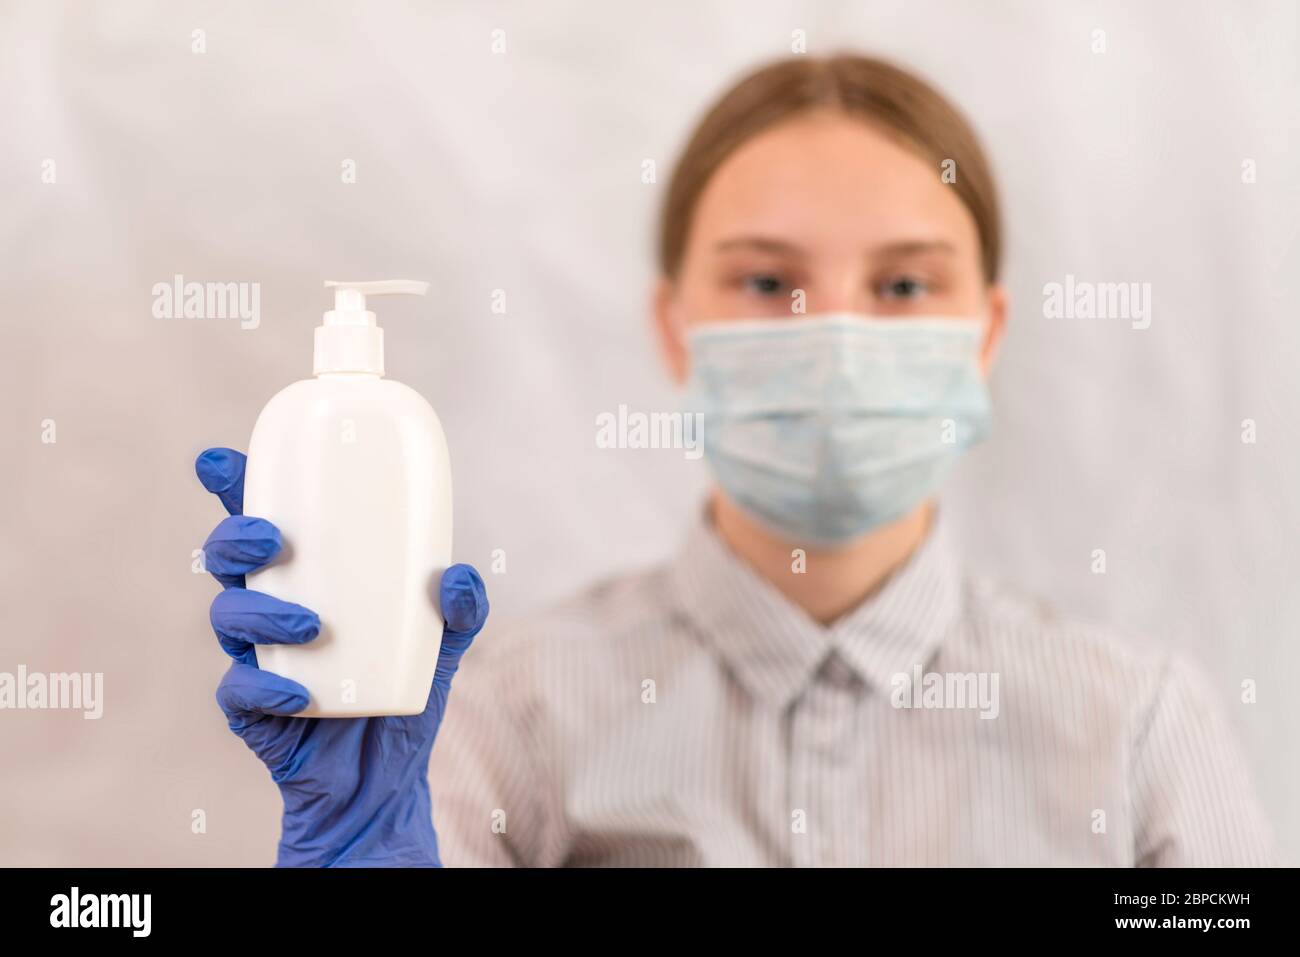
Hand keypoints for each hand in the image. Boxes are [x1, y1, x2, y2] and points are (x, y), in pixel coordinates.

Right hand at [195, 447, 487, 866]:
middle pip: (227, 557)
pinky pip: (238, 691)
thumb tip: (456, 575)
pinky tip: (298, 695)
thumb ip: (460, 607)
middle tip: (275, 540)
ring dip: (261, 613)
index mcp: (306, 578)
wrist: (381, 780)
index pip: (261, 520)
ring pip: (228, 617)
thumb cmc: (400, 690)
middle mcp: (270, 608)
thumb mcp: (443, 645)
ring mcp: (254, 658)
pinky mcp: (250, 710)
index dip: (234, 487)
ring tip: (310, 626)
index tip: (221, 461)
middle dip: (235, 537)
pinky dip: (265, 689)